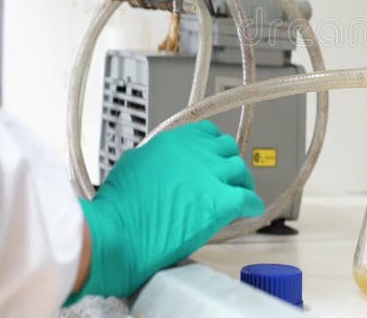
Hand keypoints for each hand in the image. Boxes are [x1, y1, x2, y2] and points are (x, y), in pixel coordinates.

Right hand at [68, 121, 262, 301]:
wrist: (114, 234)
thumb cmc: (115, 208)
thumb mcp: (131, 165)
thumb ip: (155, 157)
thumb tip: (163, 163)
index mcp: (174, 140)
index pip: (207, 133)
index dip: (213, 148)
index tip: (215, 157)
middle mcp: (195, 152)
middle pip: (227, 150)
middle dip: (229, 164)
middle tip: (229, 178)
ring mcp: (210, 175)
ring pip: (240, 171)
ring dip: (243, 184)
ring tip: (242, 194)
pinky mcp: (219, 202)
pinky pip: (248, 199)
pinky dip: (252, 205)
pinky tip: (250, 210)